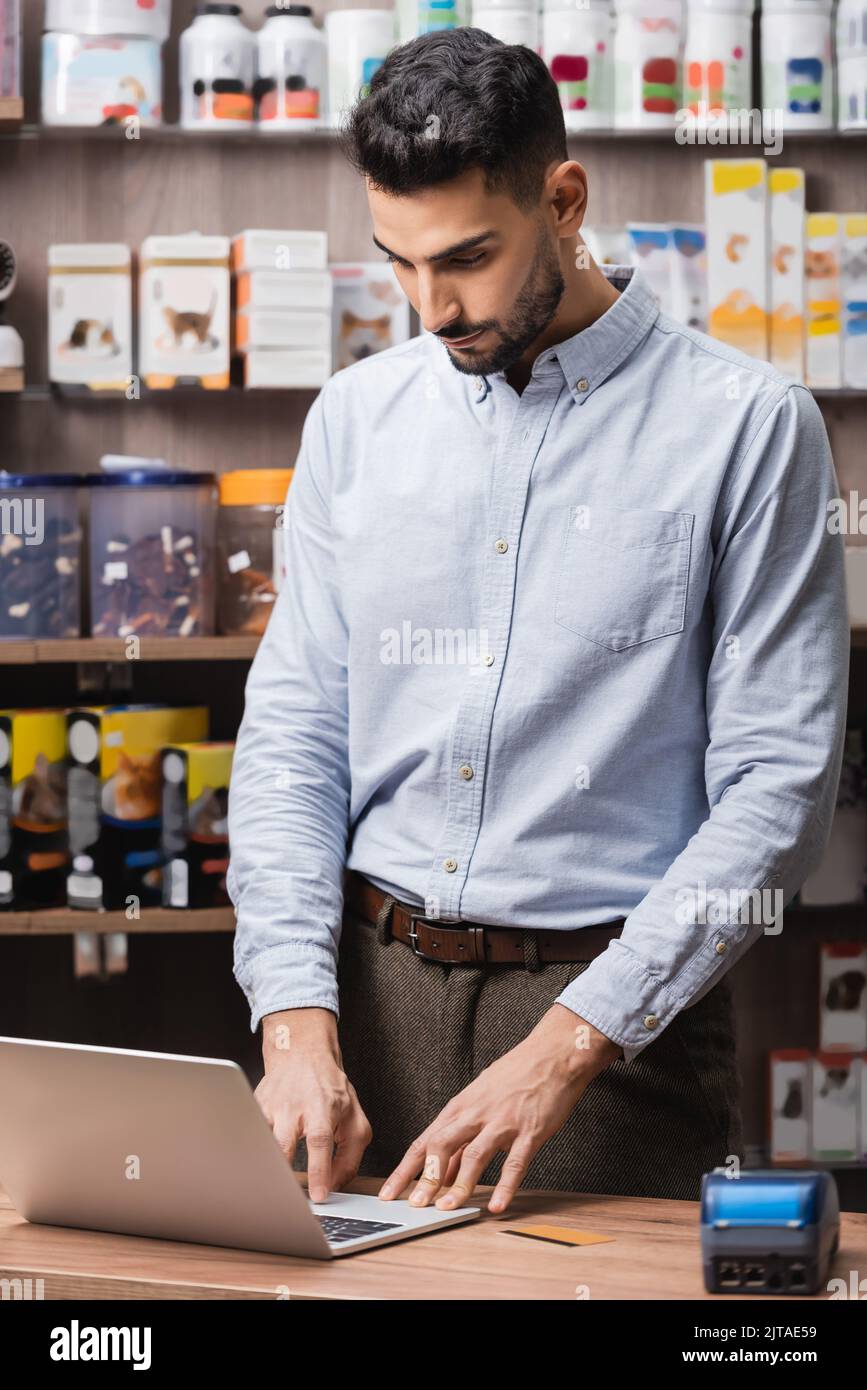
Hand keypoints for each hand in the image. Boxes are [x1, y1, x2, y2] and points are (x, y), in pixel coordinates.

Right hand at [255, 1008, 372, 1201]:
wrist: (302, 1054)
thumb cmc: (330, 1089)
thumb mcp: (354, 1118)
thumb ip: (350, 1155)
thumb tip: (334, 1187)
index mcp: (322, 1106)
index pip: (320, 1140)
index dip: (319, 1170)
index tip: (318, 1195)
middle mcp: (294, 1105)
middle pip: (283, 1143)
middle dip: (283, 1173)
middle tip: (288, 1199)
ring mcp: (271, 1105)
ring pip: (262, 1141)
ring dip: (265, 1165)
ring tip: (270, 1187)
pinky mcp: (255, 1107)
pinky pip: (251, 1134)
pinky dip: (254, 1152)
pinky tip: (258, 1164)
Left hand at [377, 1005, 619, 1214]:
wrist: (553, 1054)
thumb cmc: (515, 1076)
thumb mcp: (480, 1098)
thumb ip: (462, 1135)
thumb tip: (442, 1172)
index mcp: (461, 1107)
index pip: (425, 1141)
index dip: (405, 1169)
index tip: (389, 1193)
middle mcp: (477, 1113)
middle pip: (442, 1146)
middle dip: (425, 1178)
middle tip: (414, 1205)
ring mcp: (503, 1122)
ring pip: (474, 1156)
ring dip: (459, 1185)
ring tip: (447, 1208)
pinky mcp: (530, 1131)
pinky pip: (515, 1163)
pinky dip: (505, 1186)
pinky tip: (496, 1205)